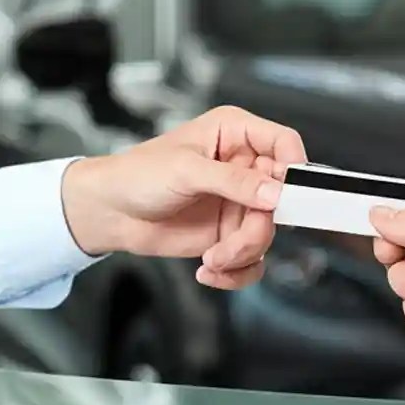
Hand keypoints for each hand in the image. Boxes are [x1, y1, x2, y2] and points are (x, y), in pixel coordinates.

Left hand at [62, 106, 306, 289]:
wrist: (110, 212)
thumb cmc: (137, 174)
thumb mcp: (186, 170)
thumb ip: (233, 181)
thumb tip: (274, 193)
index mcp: (235, 134)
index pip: (283, 143)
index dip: (294, 168)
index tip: (287, 197)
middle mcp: (243, 168)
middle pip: (281, 198)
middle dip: (260, 226)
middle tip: (238, 241)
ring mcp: (238, 202)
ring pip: (267, 233)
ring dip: (242, 252)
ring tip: (214, 258)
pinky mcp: (229, 232)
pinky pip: (253, 258)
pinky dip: (237, 271)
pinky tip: (210, 270)